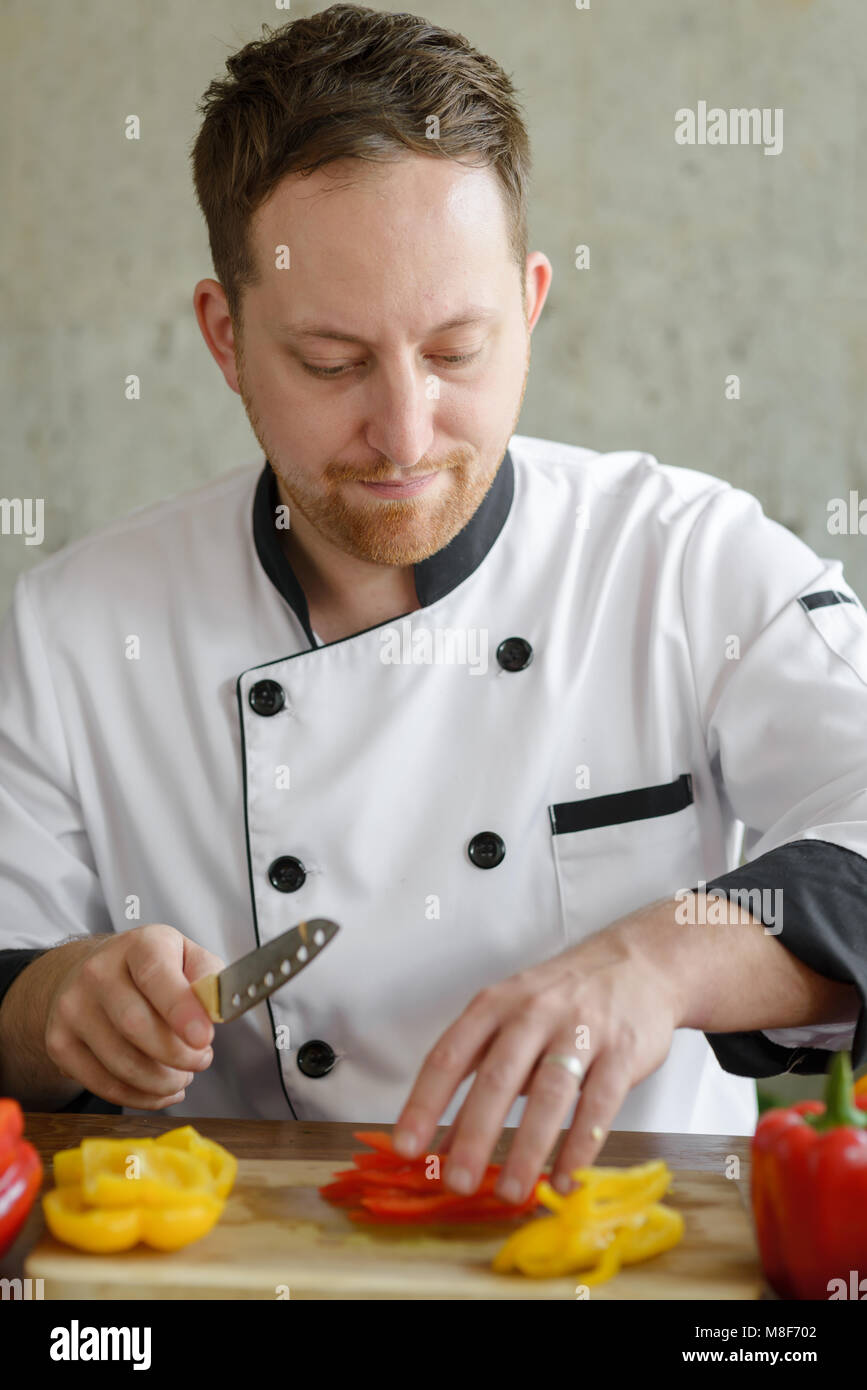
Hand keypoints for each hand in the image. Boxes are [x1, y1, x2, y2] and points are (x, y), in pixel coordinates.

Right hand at [44, 923, 222, 1108]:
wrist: (91, 975)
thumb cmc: (151, 970)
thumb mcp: (186, 957)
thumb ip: (208, 980)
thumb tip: (216, 1011)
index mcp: (138, 945)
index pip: (156, 975)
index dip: (181, 1010)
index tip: (204, 1038)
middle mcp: (97, 971)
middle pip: (136, 1026)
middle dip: (178, 1055)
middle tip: (201, 1060)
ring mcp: (72, 1008)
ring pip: (121, 1063)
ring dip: (162, 1081)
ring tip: (182, 1075)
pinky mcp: (59, 1043)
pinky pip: (104, 1084)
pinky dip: (140, 1097)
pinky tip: (161, 1089)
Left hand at [392, 920, 681, 1202]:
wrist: (637, 963)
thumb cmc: (560, 1000)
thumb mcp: (509, 1025)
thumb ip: (475, 1079)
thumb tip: (439, 1143)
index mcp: (494, 1005)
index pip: (449, 1055)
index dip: (424, 1103)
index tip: (405, 1147)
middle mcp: (533, 1013)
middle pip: (498, 1077)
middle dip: (475, 1134)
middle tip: (457, 1182)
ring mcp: (581, 1029)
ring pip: (549, 1093)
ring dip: (528, 1148)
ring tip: (510, 1192)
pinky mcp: (622, 1050)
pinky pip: (598, 1104)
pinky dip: (580, 1146)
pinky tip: (564, 1179)